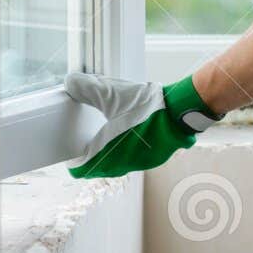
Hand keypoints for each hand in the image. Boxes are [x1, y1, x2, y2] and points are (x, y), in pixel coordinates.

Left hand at [64, 72, 221, 177]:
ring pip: (117, 163)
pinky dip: (130, 147)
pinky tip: (135, 129)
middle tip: (93, 134)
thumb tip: (72, 83)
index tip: (73, 149)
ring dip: (112, 150)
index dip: (74, 159)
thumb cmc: (146, 108)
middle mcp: (122, 165)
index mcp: (106, 156)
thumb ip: (88, 88)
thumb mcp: (112, 93)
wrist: (181, 111)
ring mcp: (140, 163)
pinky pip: (135, 157)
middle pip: (98, 166)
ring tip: (114, 129)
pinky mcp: (154, 158)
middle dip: (93, 152)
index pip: (80, 169)